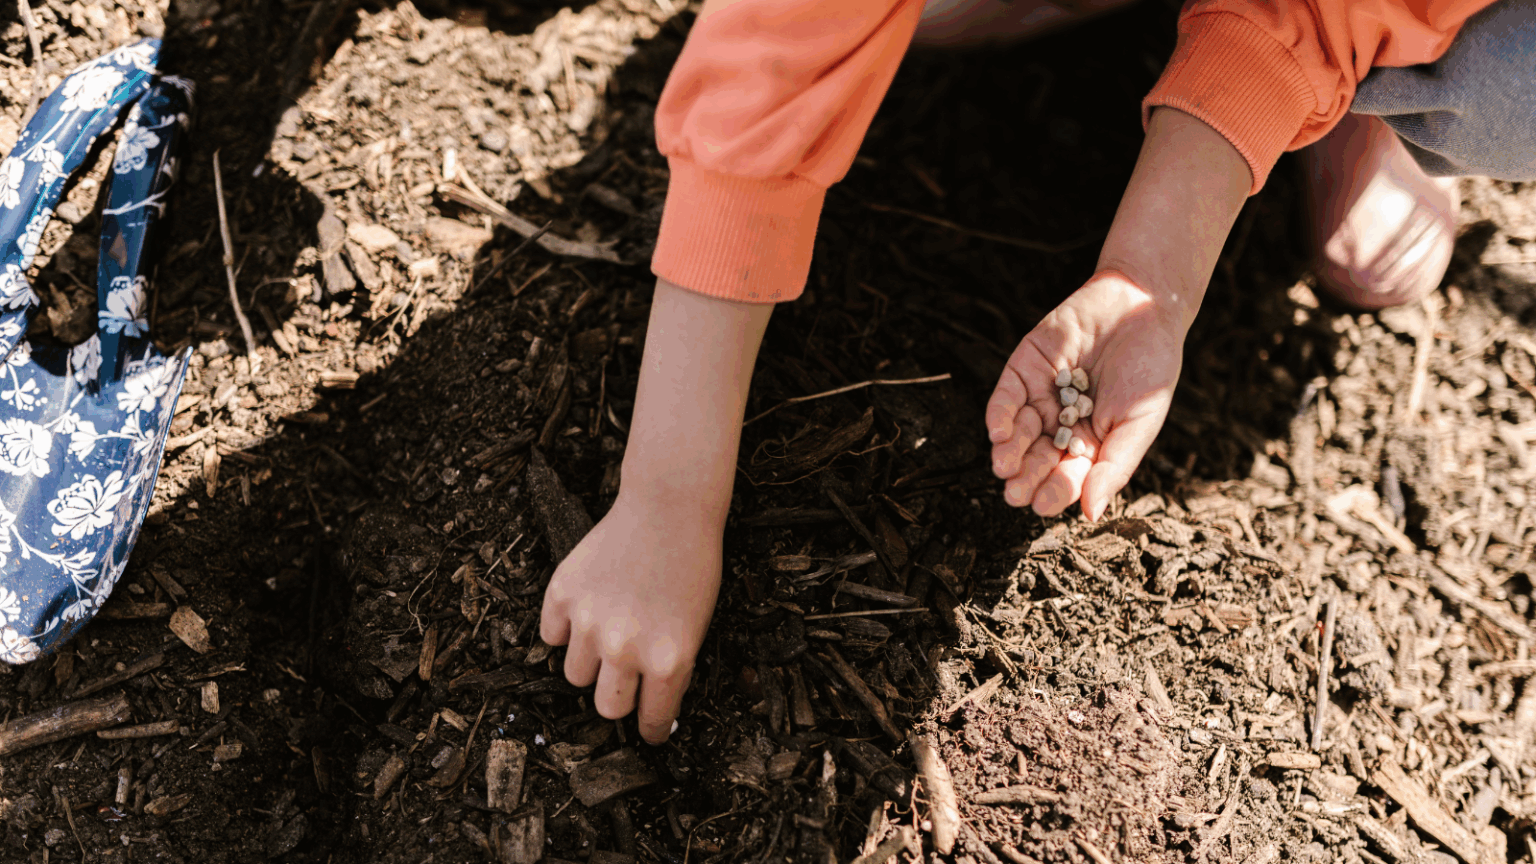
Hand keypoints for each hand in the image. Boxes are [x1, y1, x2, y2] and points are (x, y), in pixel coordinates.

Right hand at [539, 491, 722, 743]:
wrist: (669, 509)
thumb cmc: (692, 566)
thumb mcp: (696, 628)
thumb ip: (670, 669)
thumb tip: (649, 708)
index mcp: (667, 661)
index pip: (651, 720)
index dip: (652, 730)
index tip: (651, 732)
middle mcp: (625, 648)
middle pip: (607, 707)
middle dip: (619, 697)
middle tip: (628, 675)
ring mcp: (589, 621)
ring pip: (574, 675)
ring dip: (590, 663)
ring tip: (608, 632)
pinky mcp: (562, 594)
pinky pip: (551, 635)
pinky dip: (565, 629)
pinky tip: (586, 610)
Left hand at [986, 272, 1185, 519]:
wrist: (1143, 306)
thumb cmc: (1151, 369)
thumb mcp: (1139, 423)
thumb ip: (1113, 466)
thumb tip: (1090, 514)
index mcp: (1092, 444)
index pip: (1067, 476)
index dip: (1054, 491)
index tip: (1041, 505)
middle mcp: (1062, 425)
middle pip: (1038, 459)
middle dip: (1025, 477)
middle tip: (1014, 493)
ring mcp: (1042, 396)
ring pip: (1018, 433)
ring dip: (1008, 451)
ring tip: (1004, 466)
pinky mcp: (1025, 368)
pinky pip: (1006, 396)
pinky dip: (1000, 415)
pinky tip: (998, 433)